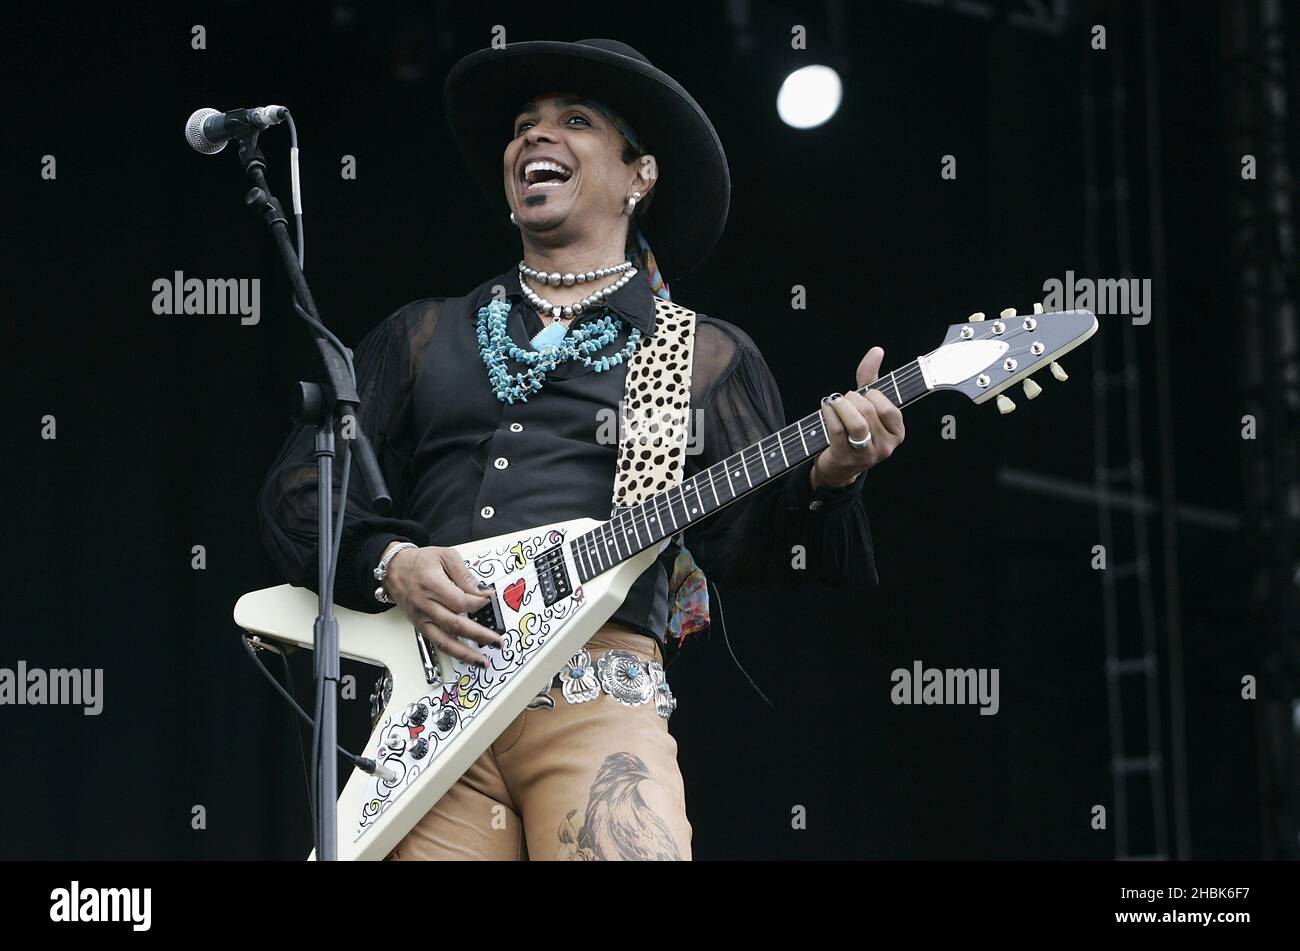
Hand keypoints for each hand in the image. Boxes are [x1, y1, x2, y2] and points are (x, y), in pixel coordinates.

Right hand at [382, 544, 502, 667]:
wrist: (394, 569)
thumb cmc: (419, 562)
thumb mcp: (445, 556)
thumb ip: (465, 575)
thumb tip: (483, 592)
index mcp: (432, 585)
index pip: (460, 601)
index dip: (479, 603)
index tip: (490, 600)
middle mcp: (425, 605)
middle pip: (455, 625)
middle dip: (479, 635)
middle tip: (497, 641)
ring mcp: (421, 618)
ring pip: (445, 641)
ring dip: (465, 654)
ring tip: (483, 661)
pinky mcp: (420, 626)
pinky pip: (437, 643)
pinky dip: (453, 652)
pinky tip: (466, 657)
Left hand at [811, 346, 905, 488]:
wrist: (838, 466)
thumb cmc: (855, 432)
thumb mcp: (867, 405)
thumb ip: (872, 378)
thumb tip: (877, 351)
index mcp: (897, 433)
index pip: (890, 409)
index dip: (873, 396)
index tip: (864, 395)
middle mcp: (885, 446)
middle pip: (869, 412)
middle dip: (852, 399)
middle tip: (844, 400)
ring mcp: (866, 455)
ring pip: (856, 423)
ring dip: (841, 406)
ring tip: (834, 402)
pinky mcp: (845, 457)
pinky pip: (837, 430)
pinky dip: (829, 414)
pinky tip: (825, 407)